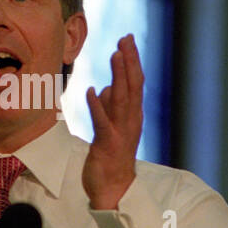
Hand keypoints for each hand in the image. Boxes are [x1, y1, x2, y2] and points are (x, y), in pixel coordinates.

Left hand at [83, 34, 142, 209]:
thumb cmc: (112, 157)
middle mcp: (131, 120)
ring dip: (118, 76)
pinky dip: (98, 106)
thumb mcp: (111, 127)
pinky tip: (92, 91)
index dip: (132, 60)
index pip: (135, 82)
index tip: (126, 39)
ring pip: (122, 100)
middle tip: (126, 39)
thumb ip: (109, 107)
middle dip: (129, 61)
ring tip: (115, 55)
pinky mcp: (108, 145)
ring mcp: (121, 132)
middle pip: (133, 86)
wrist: (113, 189)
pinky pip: (103, 122)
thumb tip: (105, 88)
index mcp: (133, 115)